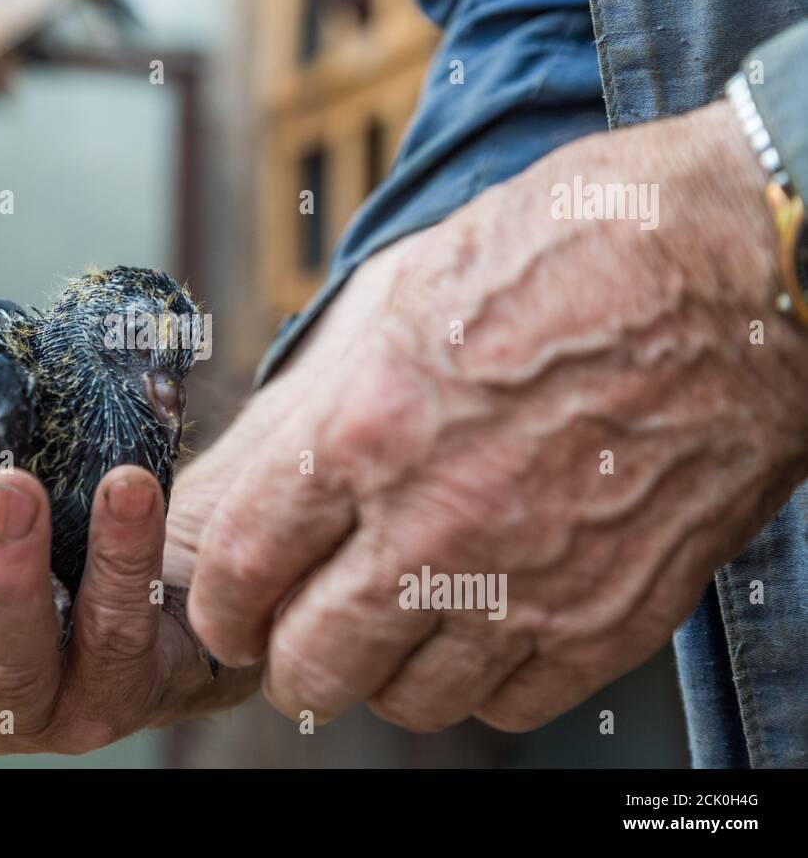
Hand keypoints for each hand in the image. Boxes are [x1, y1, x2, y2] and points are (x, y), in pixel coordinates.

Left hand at [186, 100, 807, 731]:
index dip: (218, 602)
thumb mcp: (399, 294)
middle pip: (314, 663)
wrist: (738, 263)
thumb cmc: (564, 250)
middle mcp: (440, 523)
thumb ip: (310, 404)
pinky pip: (508, 705)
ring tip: (397, 621)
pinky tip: (483, 622)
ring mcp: (531, 583)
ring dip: (385, 669)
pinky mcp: (613, 618)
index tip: (226, 606)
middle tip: (298, 630)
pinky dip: (479, 678)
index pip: (241, 568)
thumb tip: (238, 480)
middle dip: (289, 655)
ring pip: (408, 701)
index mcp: (367, 430)